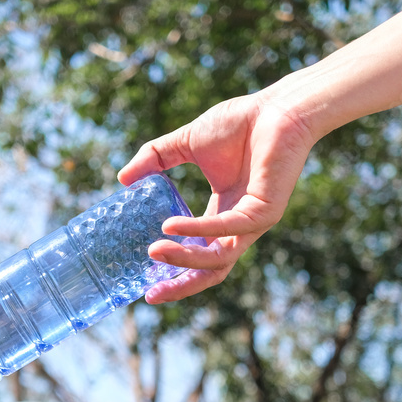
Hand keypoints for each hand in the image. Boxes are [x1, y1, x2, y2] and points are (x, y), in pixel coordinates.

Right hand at [118, 91, 318, 302]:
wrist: (278, 107)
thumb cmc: (240, 123)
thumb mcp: (185, 143)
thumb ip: (155, 160)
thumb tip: (122, 179)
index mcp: (222, 215)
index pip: (199, 255)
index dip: (174, 270)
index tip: (146, 281)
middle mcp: (238, 226)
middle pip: (210, 272)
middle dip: (181, 286)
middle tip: (152, 295)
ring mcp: (253, 222)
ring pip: (218, 259)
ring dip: (185, 259)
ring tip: (154, 252)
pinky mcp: (265, 211)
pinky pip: (226, 229)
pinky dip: (198, 230)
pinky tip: (172, 225)